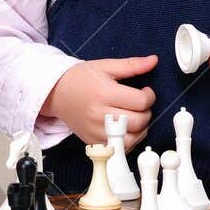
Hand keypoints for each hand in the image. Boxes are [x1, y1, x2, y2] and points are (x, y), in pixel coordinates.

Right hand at [40, 55, 157, 147]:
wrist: (56, 93)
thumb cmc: (80, 78)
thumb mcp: (105, 66)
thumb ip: (131, 65)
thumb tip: (154, 60)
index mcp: (105, 93)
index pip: (140, 101)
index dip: (149, 96)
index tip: (145, 92)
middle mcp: (100, 114)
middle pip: (138, 121)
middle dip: (146, 112)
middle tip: (140, 105)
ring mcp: (96, 131)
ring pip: (130, 140)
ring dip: (140, 130)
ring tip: (135, 118)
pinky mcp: (93, 141)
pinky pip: (118, 149)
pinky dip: (127, 141)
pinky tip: (126, 129)